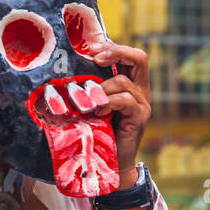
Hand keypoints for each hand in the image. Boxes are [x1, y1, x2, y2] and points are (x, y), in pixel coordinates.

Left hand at [90, 42, 150, 182]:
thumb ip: (91, 88)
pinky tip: (97, 111)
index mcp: (131, 83)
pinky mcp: (140, 117)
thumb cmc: (98, 132)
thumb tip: (67, 71)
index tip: (91, 48)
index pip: (130, 55)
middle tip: (95, 58)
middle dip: (116, 52)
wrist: (111, 163)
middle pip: (139, 57)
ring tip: (88, 102)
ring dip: (101, 88)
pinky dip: (108, 102)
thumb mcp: (93, 104)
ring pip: (124, 81)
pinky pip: (125, 100)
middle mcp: (141, 90)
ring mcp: (143, 103)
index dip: (113, 46)